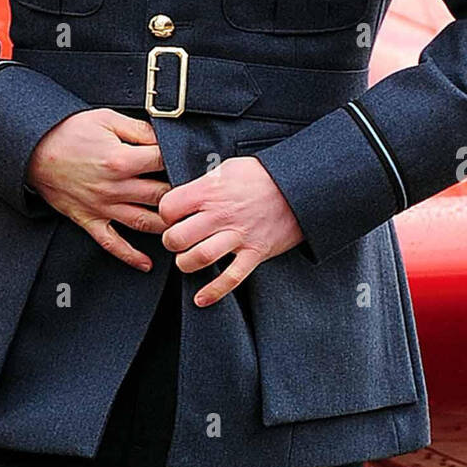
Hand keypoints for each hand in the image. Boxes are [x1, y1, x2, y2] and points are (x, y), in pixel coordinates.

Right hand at [25, 109, 169, 271]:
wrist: (33, 149)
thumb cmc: (68, 132)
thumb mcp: (106, 118)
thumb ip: (138, 129)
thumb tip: (162, 137)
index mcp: (121, 160)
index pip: (162, 162)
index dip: (176, 158)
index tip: (185, 160)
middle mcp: (115, 187)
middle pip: (160, 195)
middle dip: (179, 195)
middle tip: (192, 195)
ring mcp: (102, 207)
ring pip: (144, 223)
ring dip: (166, 226)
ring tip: (181, 225)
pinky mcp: (89, 220)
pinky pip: (112, 244)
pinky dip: (131, 256)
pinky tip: (147, 263)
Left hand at [158, 155, 303, 306]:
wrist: (300, 186)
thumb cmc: (263, 175)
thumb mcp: (228, 168)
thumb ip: (205, 183)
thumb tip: (186, 194)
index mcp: (210, 190)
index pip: (169, 208)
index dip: (166, 214)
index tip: (173, 217)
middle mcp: (220, 214)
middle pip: (177, 238)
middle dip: (172, 242)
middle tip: (178, 240)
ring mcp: (238, 235)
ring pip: (198, 258)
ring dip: (186, 264)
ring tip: (188, 259)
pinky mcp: (255, 252)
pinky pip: (230, 278)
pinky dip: (213, 292)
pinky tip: (201, 299)